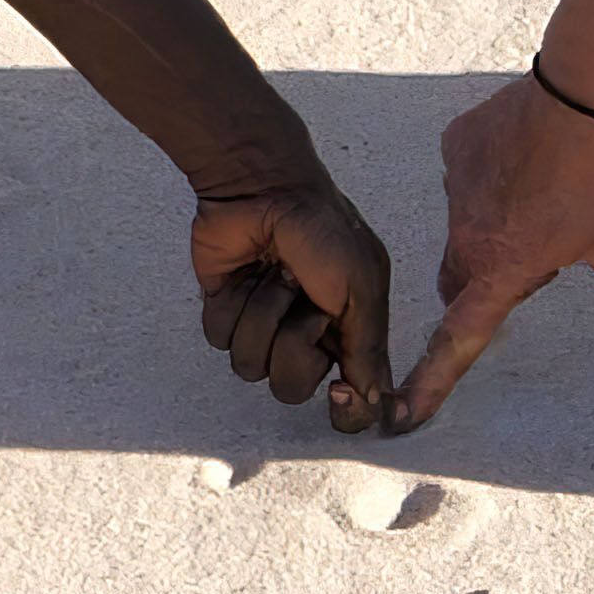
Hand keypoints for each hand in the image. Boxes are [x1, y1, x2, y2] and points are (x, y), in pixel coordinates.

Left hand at [187, 158, 400, 430]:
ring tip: (274, 275)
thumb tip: (374, 404)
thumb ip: (369, 349)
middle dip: (293, 343)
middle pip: (291, 387)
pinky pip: (219, 339)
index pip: (351, 398)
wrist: (263, 186)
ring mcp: (263, 326)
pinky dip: (232, 305)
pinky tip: (245, 273)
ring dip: (262, 315)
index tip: (338, 393)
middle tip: (304, 299)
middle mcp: (306, 336)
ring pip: (249, 365)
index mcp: (347, 332)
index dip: (344, 406)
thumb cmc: (321, 229)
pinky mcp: (225, 311)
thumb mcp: (362, 285)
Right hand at [388, 70, 593, 429]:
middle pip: (462, 281)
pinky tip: (528, 159)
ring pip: (464, 229)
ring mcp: (456, 186)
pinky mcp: (455, 146)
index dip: (431, 380)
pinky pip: (464, 180)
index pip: (460, 337)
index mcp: (504, 266)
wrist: (588, 87)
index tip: (402, 412)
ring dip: (493, 229)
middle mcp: (467, 233)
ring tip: (545, 194)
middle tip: (546, 250)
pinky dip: (489, 181)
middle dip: (493, 280)